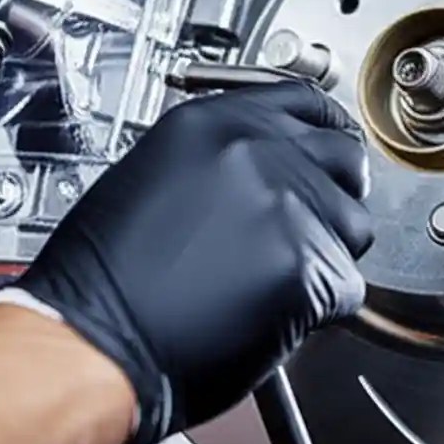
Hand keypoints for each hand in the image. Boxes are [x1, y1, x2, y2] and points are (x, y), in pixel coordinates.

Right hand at [13, 82, 373, 443]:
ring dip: (330, 255)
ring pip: (354, 226)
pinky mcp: (306, 266)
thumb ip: (222, 160)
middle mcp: (256, 152)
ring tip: (275, 279)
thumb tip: (269, 170)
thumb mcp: (155, 175)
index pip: (306, 103)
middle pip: (346, 159)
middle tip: (311, 227)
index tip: (332, 148)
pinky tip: (273, 312)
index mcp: (214, 124)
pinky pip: (347, 286)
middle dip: (337, 194)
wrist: (89, 340)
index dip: (327, 132)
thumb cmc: (102, 277)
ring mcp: (286, 206)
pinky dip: (322, 308)